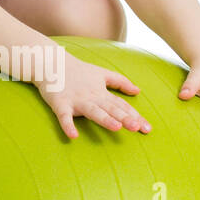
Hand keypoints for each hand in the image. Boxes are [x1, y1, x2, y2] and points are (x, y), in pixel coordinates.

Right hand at [36, 51, 151, 139]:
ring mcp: (76, 100)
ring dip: (104, 119)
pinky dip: (68, 126)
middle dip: (124, 118)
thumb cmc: (78, 71)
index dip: (135, 116)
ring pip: (92, 111)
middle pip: (110, 108)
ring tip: (116, 128)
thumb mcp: (102, 73)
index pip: (121, 105)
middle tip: (137, 128)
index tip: (147, 128)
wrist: (51, 62)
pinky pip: (64, 116)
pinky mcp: (60, 104)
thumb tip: (138, 91)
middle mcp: (92, 97)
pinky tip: (73, 136)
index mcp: (102, 92)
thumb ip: (120, 82)